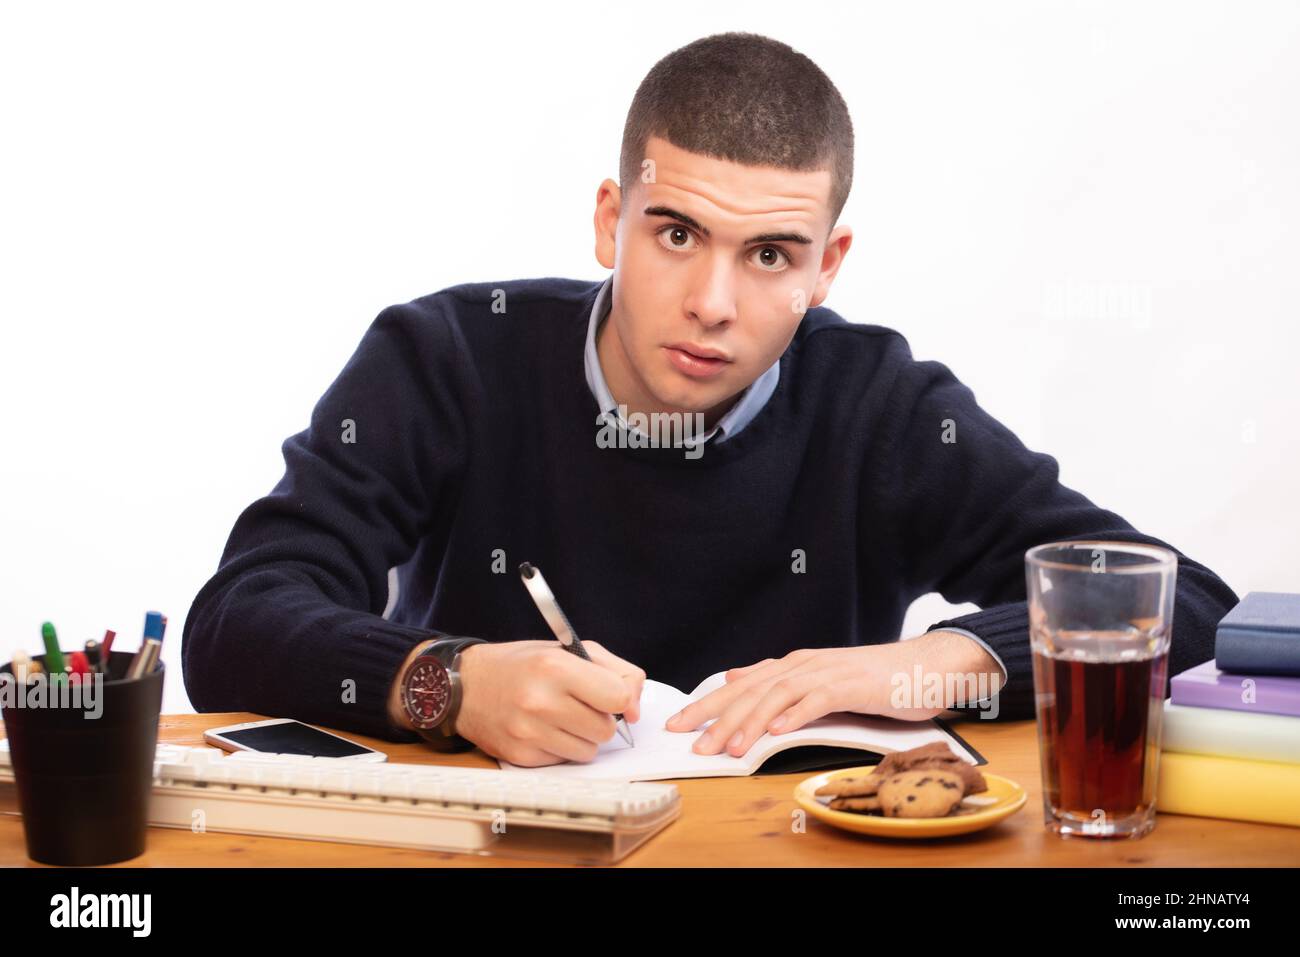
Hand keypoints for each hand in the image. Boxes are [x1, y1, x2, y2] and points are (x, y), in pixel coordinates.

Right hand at [454, 640, 644, 766]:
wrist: (465, 685)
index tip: (606, 695)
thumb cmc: (522, 665)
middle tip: (576, 704)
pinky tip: (541, 730)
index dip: (618, 697)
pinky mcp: (520, 756)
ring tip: (559, 718)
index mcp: (556, 667)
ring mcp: (529, 732)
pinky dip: (559, 749)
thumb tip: (635, 709)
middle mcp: (541, 701)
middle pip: (606, 729)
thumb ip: (615, 671)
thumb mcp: (568, 650)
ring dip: (581, 737)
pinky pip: (564, 762)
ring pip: (588, 751)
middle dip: (598, 718)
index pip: (617, 697)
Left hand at [662, 632, 997, 757]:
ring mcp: (827, 672)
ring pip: (778, 695)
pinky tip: (778, 731)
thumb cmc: (871, 681)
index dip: (707, 704)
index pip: (740, 685)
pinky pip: (818, 700)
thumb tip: (737, 678)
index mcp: (792, 665)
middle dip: (717, 717)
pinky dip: (795, 714)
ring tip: (730, 747)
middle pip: (751, 690)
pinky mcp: (851, 684)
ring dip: (751, 722)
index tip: (678, 725)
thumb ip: (780, 682)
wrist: (922, 666)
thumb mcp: (819, 681)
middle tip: (690, 741)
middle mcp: (803, 664)